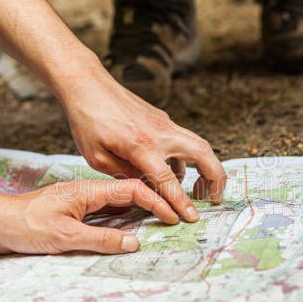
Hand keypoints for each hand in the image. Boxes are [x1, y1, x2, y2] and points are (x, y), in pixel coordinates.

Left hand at [0, 180, 179, 254]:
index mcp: (88, 190)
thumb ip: (101, 240)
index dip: (157, 202)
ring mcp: (82, 199)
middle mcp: (88, 191)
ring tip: (163, 221)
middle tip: (179, 217)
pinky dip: (125, 217)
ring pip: (120, 202)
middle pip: (131, 193)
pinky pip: (108, 211)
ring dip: (142, 210)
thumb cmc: (23, 226)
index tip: (174, 216)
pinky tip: (133, 227)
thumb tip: (134, 244)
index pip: (132, 190)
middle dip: (157, 202)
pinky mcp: (75, 209)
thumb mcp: (64, 237)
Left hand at [62, 66, 226, 222]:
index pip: (169, 180)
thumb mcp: (97, 157)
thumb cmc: (87, 120)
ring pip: (199, 145)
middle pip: (203, 154)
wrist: (87, 84)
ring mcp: (164, 123)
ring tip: (200, 190)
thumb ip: (125, 175)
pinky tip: (176, 173)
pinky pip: (183, 142)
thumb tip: (147, 188)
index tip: (191, 217)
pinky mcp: (162, 119)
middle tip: (215, 199)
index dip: (181, 201)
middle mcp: (160, 132)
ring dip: (207, 168)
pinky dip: (187, 160)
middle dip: (216, 178)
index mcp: (141, 145)